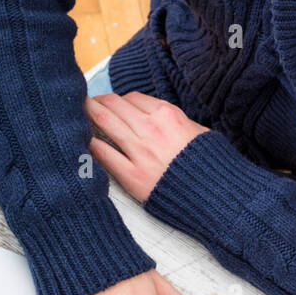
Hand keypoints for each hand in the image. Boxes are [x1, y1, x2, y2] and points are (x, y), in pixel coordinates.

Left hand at [85, 91, 208, 202]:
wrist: (217, 196)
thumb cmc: (211, 165)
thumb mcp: (200, 133)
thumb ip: (177, 122)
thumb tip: (161, 118)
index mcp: (168, 114)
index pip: (133, 98)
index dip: (119, 99)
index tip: (112, 103)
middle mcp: (151, 128)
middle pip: (114, 105)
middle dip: (98, 101)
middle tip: (86, 103)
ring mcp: (140, 152)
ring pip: (105, 122)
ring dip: (88, 114)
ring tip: (78, 113)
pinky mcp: (132, 175)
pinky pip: (103, 154)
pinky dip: (90, 144)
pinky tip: (81, 141)